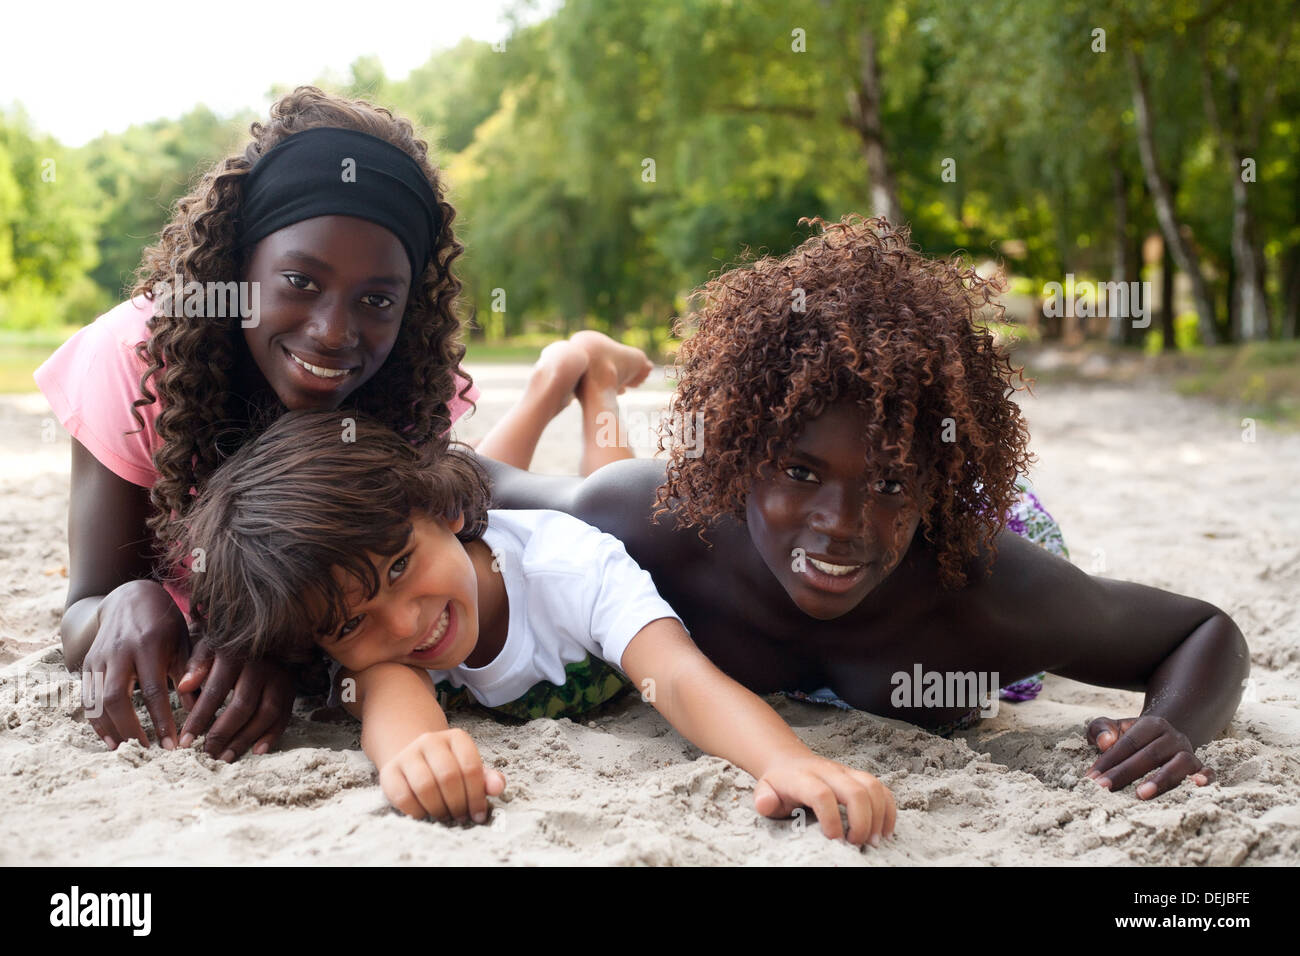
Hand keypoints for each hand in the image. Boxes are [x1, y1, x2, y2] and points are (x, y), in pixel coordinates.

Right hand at [81, 579, 189, 750]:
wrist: (129, 598)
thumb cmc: (165, 622)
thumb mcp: (184, 640)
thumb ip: (190, 672)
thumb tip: (199, 709)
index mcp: (148, 644)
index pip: (153, 690)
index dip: (161, 720)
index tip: (172, 745)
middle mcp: (119, 651)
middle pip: (116, 698)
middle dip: (131, 729)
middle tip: (148, 752)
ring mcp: (99, 658)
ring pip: (96, 701)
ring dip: (111, 730)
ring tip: (128, 750)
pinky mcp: (87, 664)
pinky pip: (87, 698)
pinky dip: (97, 722)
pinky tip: (111, 739)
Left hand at [176, 637, 295, 760]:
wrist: (272, 635)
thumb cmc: (230, 649)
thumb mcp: (210, 648)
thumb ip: (195, 666)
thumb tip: (183, 688)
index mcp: (236, 656)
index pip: (215, 692)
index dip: (199, 718)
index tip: (185, 741)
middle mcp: (261, 667)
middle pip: (242, 706)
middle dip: (223, 734)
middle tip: (207, 755)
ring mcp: (279, 679)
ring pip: (265, 714)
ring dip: (246, 739)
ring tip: (226, 757)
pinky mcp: (291, 690)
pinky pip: (284, 716)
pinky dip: (272, 735)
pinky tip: (257, 751)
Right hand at [378, 728, 505, 822]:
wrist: (414, 761)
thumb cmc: (450, 769)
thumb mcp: (471, 770)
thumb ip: (487, 779)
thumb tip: (498, 787)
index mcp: (456, 738)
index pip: (470, 767)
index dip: (477, 796)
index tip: (478, 815)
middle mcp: (430, 741)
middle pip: (448, 776)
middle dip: (458, 804)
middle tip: (461, 818)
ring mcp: (408, 754)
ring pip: (425, 786)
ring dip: (438, 809)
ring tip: (446, 818)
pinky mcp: (389, 771)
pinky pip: (403, 796)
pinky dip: (417, 812)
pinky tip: (426, 816)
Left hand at [753, 755, 895, 845]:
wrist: (789, 762)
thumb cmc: (780, 784)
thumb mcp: (765, 791)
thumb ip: (764, 799)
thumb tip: (766, 804)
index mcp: (804, 778)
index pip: (822, 794)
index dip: (830, 818)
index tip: (834, 839)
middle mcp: (829, 772)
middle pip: (855, 790)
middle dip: (861, 821)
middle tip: (856, 844)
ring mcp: (847, 773)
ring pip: (873, 787)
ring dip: (879, 816)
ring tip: (874, 841)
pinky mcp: (859, 777)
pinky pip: (882, 789)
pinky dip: (889, 810)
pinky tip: (885, 831)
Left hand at [1085, 715, 1215, 798]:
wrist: (1163, 740)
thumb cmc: (1131, 738)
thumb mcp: (1113, 728)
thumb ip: (1101, 729)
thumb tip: (1105, 742)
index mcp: (1151, 724)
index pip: (1128, 743)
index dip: (1109, 760)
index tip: (1091, 778)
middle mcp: (1173, 737)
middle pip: (1150, 754)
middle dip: (1125, 773)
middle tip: (1105, 788)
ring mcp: (1189, 752)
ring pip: (1180, 763)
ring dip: (1161, 779)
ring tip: (1141, 794)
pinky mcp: (1201, 767)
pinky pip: (1208, 771)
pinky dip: (1205, 778)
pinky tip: (1196, 786)